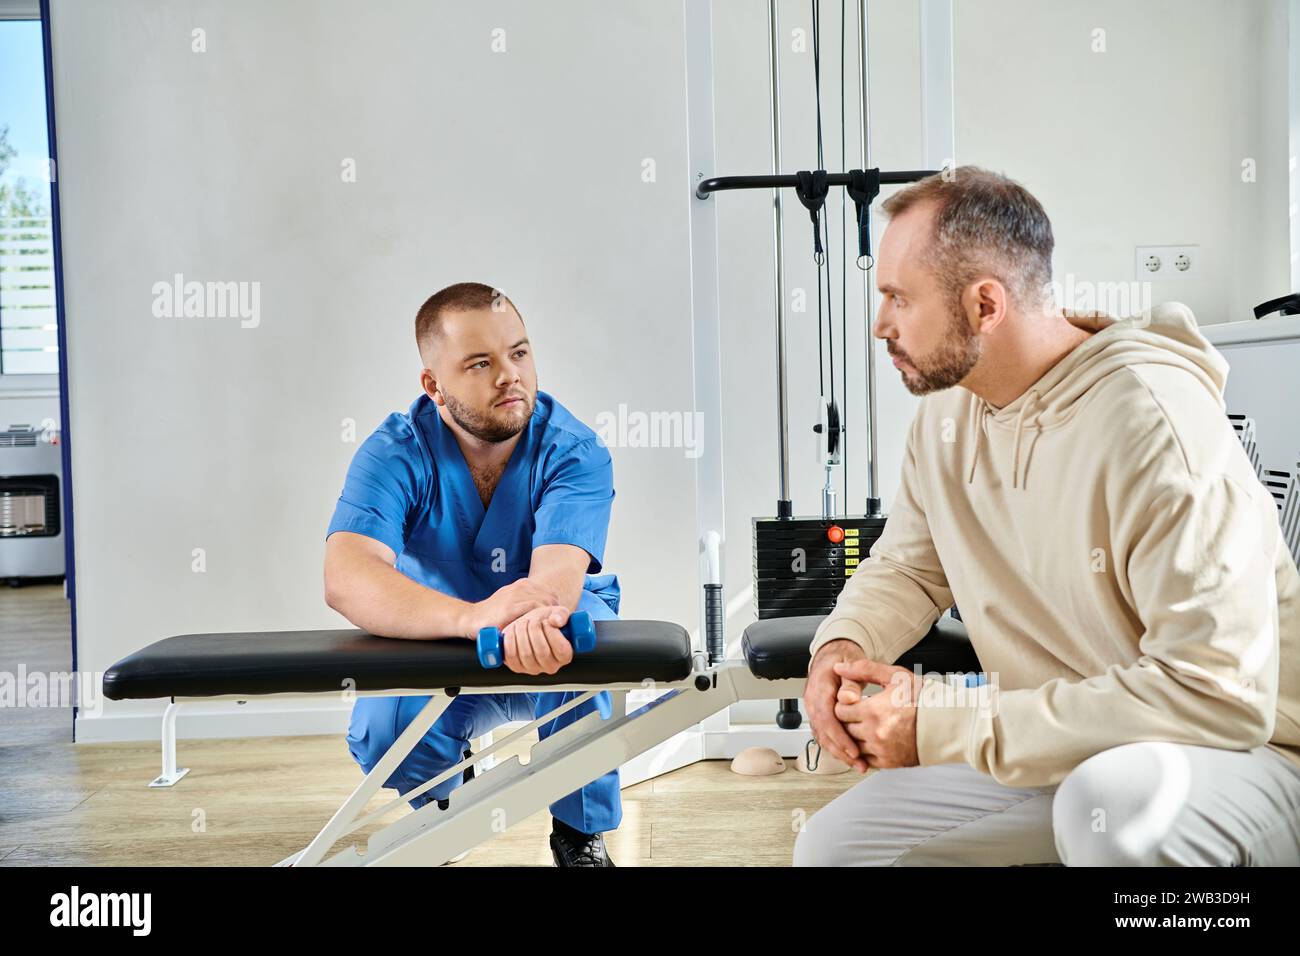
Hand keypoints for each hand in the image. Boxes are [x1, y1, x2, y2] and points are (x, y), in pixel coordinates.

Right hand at [459, 578, 557, 638]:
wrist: (470, 619)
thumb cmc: (494, 616)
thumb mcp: (513, 605)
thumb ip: (529, 605)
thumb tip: (550, 616)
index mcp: (523, 584)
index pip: (550, 595)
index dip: (554, 610)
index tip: (552, 624)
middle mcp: (521, 586)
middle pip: (551, 599)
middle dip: (553, 615)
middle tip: (549, 630)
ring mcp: (516, 595)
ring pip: (545, 604)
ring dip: (548, 618)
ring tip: (544, 632)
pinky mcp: (510, 607)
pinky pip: (535, 611)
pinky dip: (539, 621)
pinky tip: (536, 631)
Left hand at [501, 605, 572, 675]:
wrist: (529, 624)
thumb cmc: (546, 620)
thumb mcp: (558, 613)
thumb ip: (561, 615)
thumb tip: (556, 621)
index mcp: (565, 655)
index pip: (561, 649)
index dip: (552, 632)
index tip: (547, 621)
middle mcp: (551, 666)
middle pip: (542, 652)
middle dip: (534, 630)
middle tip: (533, 620)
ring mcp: (533, 669)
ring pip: (526, 653)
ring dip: (522, 632)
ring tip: (523, 623)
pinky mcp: (517, 667)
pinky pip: (511, 655)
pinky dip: (510, 639)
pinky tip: (514, 630)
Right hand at [804, 639, 870, 772]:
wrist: (832, 655)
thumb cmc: (843, 659)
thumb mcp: (851, 663)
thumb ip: (851, 682)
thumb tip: (849, 699)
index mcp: (819, 687)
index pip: (825, 717)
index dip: (839, 736)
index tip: (853, 749)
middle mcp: (813, 701)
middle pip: (822, 732)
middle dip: (841, 750)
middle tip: (859, 763)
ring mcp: (814, 709)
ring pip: (822, 736)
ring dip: (839, 752)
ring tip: (859, 764)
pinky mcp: (819, 716)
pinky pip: (825, 735)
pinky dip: (837, 747)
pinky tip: (851, 755)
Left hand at [831, 659, 923, 769]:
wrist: (948, 724)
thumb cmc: (924, 698)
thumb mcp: (895, 676)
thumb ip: (864, 669)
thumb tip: (839, 668)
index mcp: (873, 711)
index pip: (840, 711)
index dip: (845, 704)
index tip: (854, 702)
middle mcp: (874, 733)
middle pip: (845, 728)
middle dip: (849, 720)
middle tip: (860, 713)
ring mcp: (881, 750)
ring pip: (853, 745)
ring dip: (856, 735)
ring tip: (869, 724)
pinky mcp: (888, 763)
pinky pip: (864, 758)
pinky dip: (866, 749)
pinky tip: (875, 738)